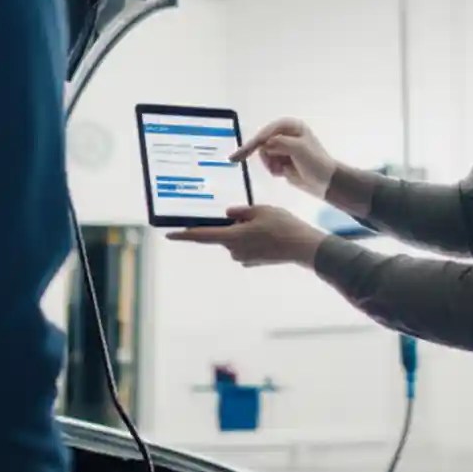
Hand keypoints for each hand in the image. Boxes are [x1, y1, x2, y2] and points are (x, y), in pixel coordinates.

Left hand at [166, 205, 326, 267]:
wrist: (303, 247)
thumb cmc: (282, 226)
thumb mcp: (261, 210)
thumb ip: (241, 212)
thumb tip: (228, 214)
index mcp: (232, 236)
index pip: (201, 236)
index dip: (184, 235)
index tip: (169, 235)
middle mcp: (234, 250)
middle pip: (223, 234)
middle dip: (233, 224)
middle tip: (253, 215)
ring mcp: (244, 258)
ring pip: (236, 239)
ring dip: (244, 231)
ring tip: (266, 224)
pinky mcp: (253, 262)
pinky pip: (246, 247)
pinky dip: (253, 239)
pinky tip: (269, 233)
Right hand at [231, 118, 335, 198]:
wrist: (325, 182)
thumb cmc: (315, 162)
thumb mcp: (298, 149)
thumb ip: (280, 143)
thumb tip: (265, 144)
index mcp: (290, 126)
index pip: (266, 133)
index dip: (253, 144)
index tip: (239, 156)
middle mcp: (285, 133)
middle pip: (262, 143)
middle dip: (267, 157)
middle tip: (274, 169)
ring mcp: (283, 146)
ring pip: (263, 155)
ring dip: (271, 165)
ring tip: (283, 170)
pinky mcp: (281, 158)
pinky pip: (268, 163)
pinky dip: (273, 169)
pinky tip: (284, 173)